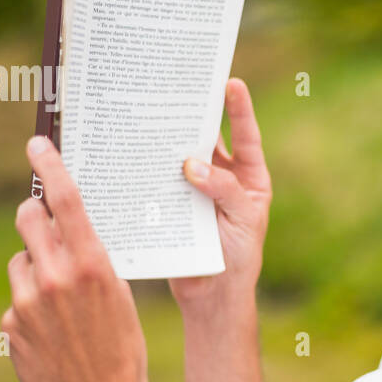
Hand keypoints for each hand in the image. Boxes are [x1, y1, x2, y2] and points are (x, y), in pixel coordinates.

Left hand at [3, 136, 155, 381]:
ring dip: (34, 269)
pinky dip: (30, 309)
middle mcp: (56, 277)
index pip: (66, 202)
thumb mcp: (119, 295)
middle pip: (29, 219)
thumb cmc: (122, 347)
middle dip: (35, 215)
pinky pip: (17, 300)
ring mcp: (28, 302)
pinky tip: (52, 333)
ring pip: (20, 261)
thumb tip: (66, 233)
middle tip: (43, 220)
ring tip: (60, 302)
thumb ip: (89, 262)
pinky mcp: (11, 326)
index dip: (50, 167)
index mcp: (92, 265)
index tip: (38, 144)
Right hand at [170, 78, 271, 306]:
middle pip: (208, 139)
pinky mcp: (171, 205)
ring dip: (167, 139)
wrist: (212, 298)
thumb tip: (192, 163)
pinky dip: (148, 168)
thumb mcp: (242, 220)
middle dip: (195, 114)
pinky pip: (159, 182)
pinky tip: (133, 151)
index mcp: (248, 178)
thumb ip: (223, 190)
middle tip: (180, 86)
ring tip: (151, 111)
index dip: (239, 109)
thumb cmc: (238, 259)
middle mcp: (221, 178)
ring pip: (180, 157)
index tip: (232, 83)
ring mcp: (194, 190)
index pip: (246, 137)